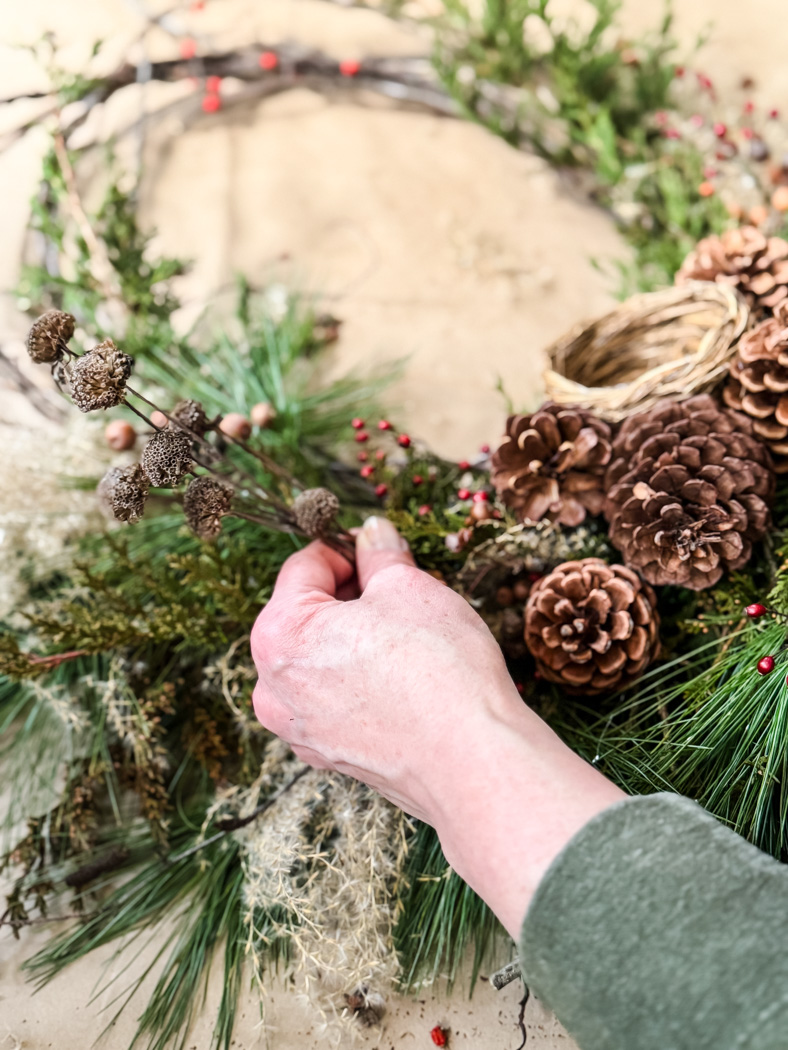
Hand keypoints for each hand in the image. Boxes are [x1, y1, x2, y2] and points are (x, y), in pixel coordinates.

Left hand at [251, 516, 624, 936]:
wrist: (472, 762)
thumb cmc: (438, 670)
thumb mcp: (409, 587)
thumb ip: (380, 553)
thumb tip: (372, 532)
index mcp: (279, 634)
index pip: (304, 566)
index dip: (347, 548)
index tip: (380, 549)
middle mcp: (272, 686)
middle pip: (304, 614)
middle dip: (349, 596)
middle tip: (401, 593)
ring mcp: (298, 728)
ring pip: (317, 659)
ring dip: (352, 639)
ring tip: (405, 638)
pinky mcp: (328, 754)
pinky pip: (332, 699)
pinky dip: (357, 681)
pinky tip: (401, 680)